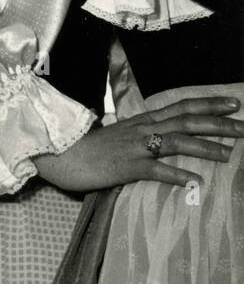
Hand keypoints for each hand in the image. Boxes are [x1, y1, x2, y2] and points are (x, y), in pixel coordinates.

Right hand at [35, 96, 243, 192]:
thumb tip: (160, 141)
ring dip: (204, 147)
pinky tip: (193, 181)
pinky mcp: (125, 167)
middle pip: (186, 122)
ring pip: (176, 142)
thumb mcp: (117, 137)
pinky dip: (176, 175)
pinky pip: (154, 170)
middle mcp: (141, 130)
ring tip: (229, 154)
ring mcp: (134, 147)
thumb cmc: (86, 148)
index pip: (181, 107)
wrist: (58, 153)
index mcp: (141, 121)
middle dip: (219, 124)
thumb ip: (140, 137)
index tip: (234, 103)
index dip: (208, 104)